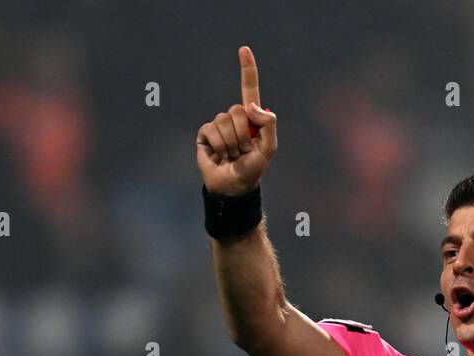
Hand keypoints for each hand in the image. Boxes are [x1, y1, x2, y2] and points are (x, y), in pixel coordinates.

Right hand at [196, 45, 277, 196]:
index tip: (244, 49)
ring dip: (231, 144)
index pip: (249, 89)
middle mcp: (233, 118)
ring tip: (232, 155)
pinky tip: (219, 156)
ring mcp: (218, 125)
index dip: (247, 69)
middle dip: (243, 134)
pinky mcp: (204, 134)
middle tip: (243, 151)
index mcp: (250, 117)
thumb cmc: (252, 169)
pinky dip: (219, 146)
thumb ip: (268, 124)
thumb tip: (250, 106)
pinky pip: (212, 130)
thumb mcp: (269, 148)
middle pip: (238, 111)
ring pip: (225, 122)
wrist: (233, 187)